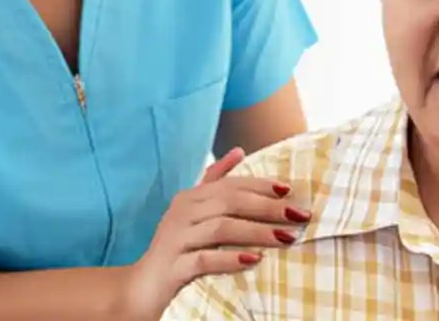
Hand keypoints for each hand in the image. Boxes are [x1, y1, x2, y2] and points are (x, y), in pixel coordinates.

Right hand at [122, 147, 311, 318]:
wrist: (140, 288)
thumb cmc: (175, 248)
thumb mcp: (194, 211)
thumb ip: (214, 181)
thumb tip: (239, 150)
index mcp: (190, 197)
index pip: (231, 185)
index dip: (261, 186)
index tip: (290, 192)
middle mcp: (181, 213)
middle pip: (229, 202)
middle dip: (267, 208)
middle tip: (298, 216)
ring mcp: (175, 239)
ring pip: (220, 228)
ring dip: (256, 232)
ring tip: (285, 238)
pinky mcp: (172, 266)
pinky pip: (203, 259)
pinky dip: (229, 259)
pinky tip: (253, 260)